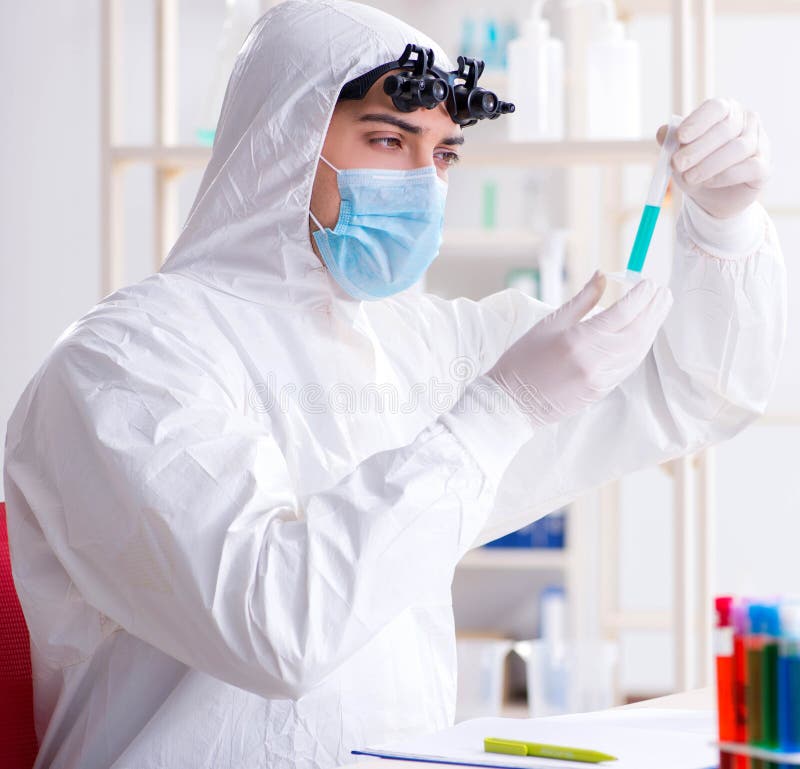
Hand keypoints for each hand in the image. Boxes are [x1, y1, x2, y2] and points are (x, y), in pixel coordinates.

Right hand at [489, 272, 672, 426]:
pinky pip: (628, 365)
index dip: (639, 297)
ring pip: (637, 350)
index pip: (622, 314)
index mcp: (578, 341)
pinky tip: (643, 334)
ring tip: (659, 309)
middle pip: (637, 332)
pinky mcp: (601, 391)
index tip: (648, 283)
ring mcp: (600, 379)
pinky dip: (639, 347)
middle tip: (662, 293)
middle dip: (653, 310)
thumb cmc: (522, 361)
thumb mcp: (548, 324)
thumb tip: (603, 276)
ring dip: (651, 328)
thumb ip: (581, 300)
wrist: (512, 402)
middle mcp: (594, 361)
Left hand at [658, 98, 770, 218]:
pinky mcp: (764, 167)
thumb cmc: (696, 167)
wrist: (712, 196)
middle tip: (678, 164)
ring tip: (690, 178)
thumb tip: (663, 132)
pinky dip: (726, 175)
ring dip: (709, 165)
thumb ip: (671, 142)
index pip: (716, 108)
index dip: (698, 122)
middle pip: (726, 129)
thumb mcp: (679, 155)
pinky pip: (750, 167)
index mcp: (726, 111)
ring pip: (738, 148)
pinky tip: (709, 182)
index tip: (680, 137)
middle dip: (698, 148)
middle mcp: (747, 122)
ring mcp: (759, 143)